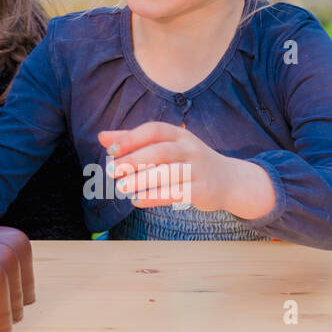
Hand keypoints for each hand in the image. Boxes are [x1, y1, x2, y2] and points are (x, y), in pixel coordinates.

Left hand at [97, 121, 245, 212]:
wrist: (229, 180)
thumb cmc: (188, 161)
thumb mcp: (166, 145)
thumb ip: (134, 141)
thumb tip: (102, 137)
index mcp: (178, 134)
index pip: (153, 130)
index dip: (131, 138)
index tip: (111, 150)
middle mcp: (190, 148)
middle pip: (160, 151)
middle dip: (134, 161)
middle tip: (112, 171)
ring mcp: (199, 169)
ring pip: (169, 173)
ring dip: (142, 181)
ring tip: (121, 187)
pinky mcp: (203, 190)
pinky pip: (178, 193)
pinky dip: (155, 197)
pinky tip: (137, 201)